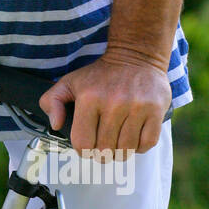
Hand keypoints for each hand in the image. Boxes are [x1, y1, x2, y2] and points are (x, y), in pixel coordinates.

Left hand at [39, 52, 171, 153]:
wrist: (135, 55)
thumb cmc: (99, 75)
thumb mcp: (69, 82)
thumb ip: (52, 102)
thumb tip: (56, 125)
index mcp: (89, 98)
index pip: (83, 142)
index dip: (82, 150)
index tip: (86, 146)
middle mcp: (114, 103)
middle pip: (105, 149)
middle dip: (101, 153)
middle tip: (102, 146)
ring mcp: (137, 107)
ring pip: (126, 149)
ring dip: (120, 152)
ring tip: (117, 143)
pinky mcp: (156, 111)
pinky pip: (147, 143)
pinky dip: (139, 147)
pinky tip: (133, 138)